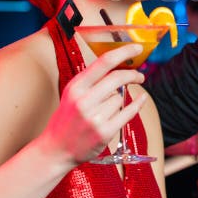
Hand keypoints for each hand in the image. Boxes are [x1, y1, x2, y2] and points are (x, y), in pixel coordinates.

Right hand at [36, 42, 146, 165]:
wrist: (56, 149)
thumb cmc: (67, 119)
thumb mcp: (73, 94)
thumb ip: (93, 81)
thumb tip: (120, 66)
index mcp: (76, 86)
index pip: (104, 62)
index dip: (124, 52)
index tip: (137, 48)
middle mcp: (84, 100)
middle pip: (117, 78)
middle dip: (132, 75)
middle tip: (140, 76)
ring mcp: (94, 117)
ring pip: (120, 98)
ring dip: (119, 101)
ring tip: (105, 112)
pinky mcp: (104, 132)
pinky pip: (128, 112)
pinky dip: (137, 105)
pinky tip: (141, 100)